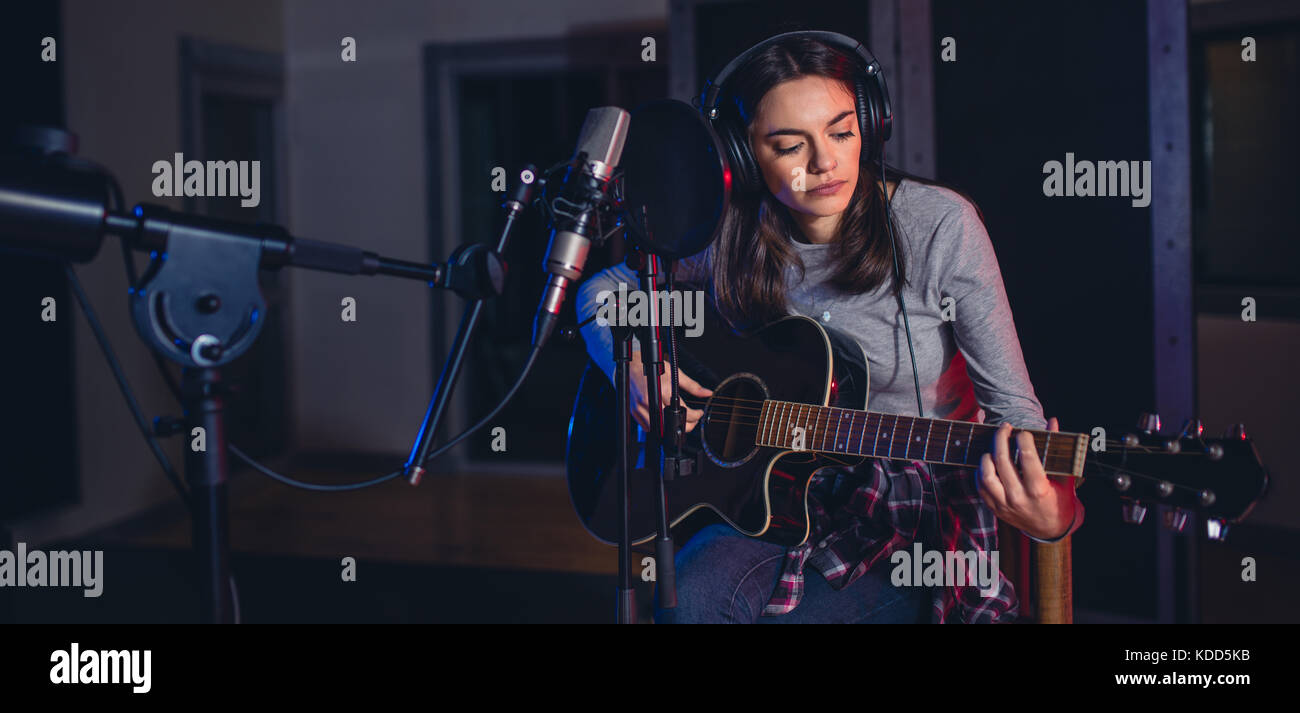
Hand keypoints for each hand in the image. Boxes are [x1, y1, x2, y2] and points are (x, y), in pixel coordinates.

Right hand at [627, 351, 712, 432]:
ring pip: (660, 428)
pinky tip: (664, 419)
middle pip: (671, 424)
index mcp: (662, 390)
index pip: (682, 411)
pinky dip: (658, 427)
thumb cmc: (652, 368)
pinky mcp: (635, 411)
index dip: (695, 415)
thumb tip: (706, 393)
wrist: (631, 367)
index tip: (698, 413)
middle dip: (686, 426)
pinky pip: (648, 427)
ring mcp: (641, 407)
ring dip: (671, 428)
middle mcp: (651, 400)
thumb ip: (692, 386)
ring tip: (679, 421)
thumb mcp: (675, 373)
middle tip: (692, 420)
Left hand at [977, 417, 1082, 540]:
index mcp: (1038, 490)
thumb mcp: (1064, 477)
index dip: (1023, 439)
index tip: (1023, 432)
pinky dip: (981, 471)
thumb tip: (1053, 421)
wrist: (1050, 529)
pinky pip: (980, 486)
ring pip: (986, 475)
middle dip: (1001, 439)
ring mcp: (1004, 504)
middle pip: (1002, 462)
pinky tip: (988, 461)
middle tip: (1004, 428)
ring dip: (987, 455)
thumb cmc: (1060, 500)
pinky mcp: (995, 508)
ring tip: (994, 446)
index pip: (1027, 458)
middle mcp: (1018, 498)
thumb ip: (1056, 449)